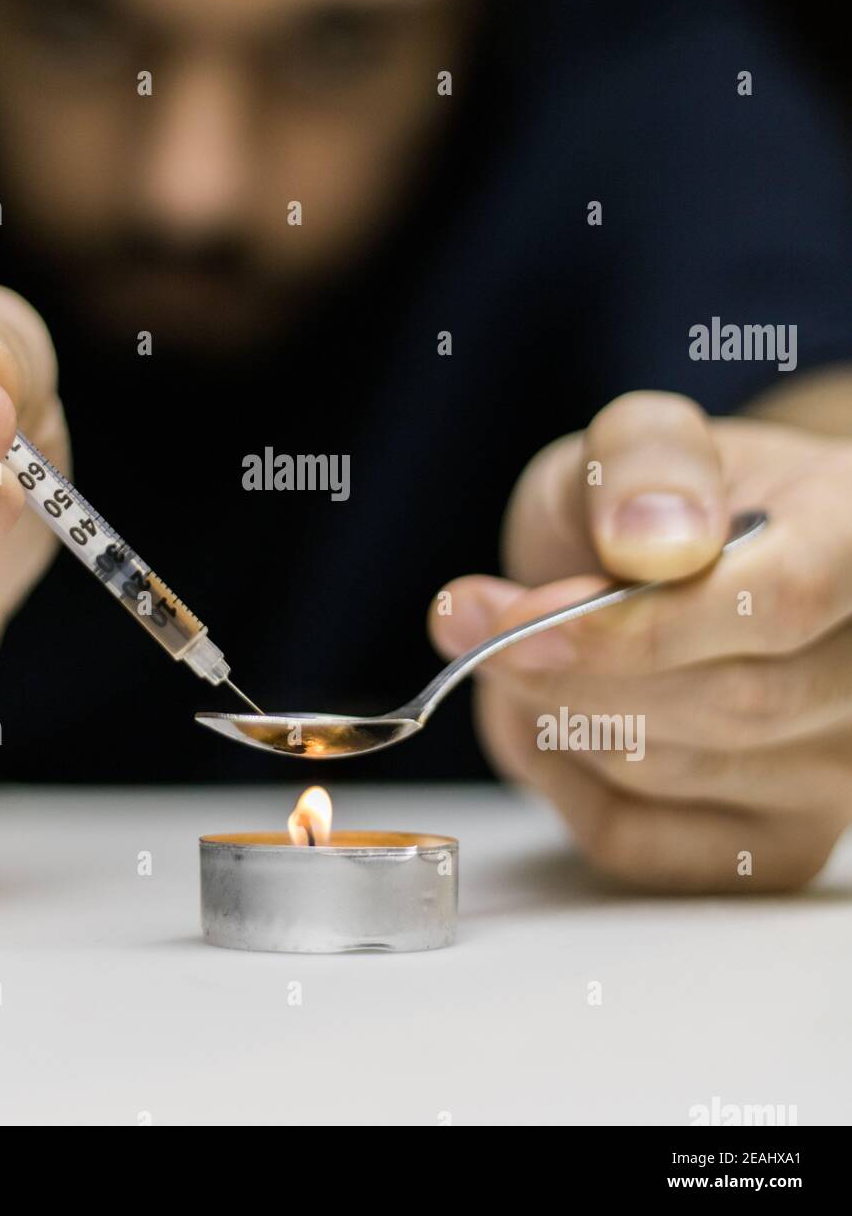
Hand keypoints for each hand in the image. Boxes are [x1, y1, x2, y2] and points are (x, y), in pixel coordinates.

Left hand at [430, 390, 851, 891]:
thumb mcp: (633, 441)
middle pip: (725, 705)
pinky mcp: (770, 846)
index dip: (636, 626)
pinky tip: (545, 721)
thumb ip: (643, 463)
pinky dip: (555, 779)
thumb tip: (649, 540)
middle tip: (473, 622)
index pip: (779, 604)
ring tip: (517, 651)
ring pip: (668, 772)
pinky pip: (635, 840)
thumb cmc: (658, 505)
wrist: (669, 572)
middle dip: (570, 670)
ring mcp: (834, 770)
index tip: (516, 620)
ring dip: (552, 714)